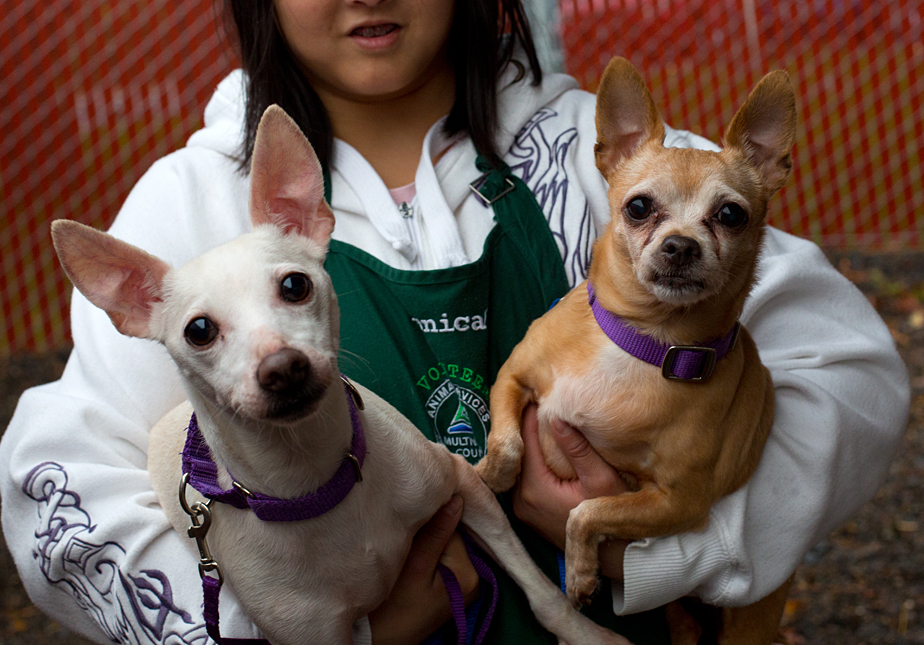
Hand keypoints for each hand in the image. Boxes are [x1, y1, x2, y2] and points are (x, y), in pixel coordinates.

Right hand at [369, 496, 479, 644]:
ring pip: (442, 546)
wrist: (379, 641)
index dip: (429, 522)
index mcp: (469, 574)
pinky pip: (439, 558)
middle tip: (403, 542)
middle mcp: (472, 578)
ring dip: (424, 544)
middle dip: (427, 535)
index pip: (453, 529)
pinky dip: (425, 555)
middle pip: (449, 537)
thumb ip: (436, 533)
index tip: (408, 524)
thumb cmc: (394, 609)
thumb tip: (457, 499)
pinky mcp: (448, 587)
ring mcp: (461, 584)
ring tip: (405, 554)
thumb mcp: (415, 567)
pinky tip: (410, 561)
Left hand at [511, 404, 629, 579]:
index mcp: (533, 487)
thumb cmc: (614, 517)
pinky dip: (533, 458)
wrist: (617, 556)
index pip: (524, 439)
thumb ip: (577, 447)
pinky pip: (525, 475)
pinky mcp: (529, 510)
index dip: (531, 412)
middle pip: (519, 450)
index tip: (537, 387)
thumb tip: (555, 415)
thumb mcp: (601, 479)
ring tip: (543, 412)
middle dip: (529, 425)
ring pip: (522, 463)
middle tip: (539, 394)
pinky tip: (546, 441)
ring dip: (531, 442)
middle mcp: (519, 498)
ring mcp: (522, 506)